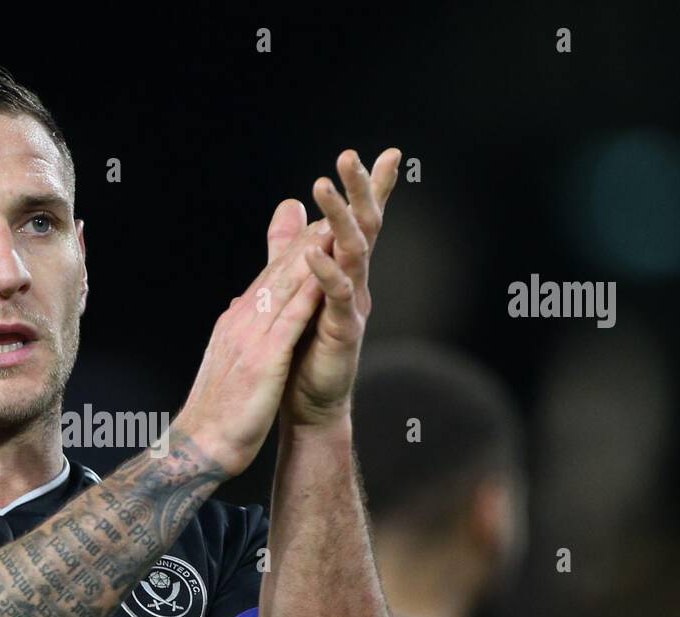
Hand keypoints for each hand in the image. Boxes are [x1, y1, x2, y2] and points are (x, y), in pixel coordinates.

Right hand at [175, 213, 333, 475]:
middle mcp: (241, 322)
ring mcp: (250, 338)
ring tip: (335, 224)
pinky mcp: (263, 359)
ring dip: (310, 254)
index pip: (268, 279)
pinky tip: (327, 274)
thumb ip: (240, 334)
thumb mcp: (230, 364)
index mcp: (235, 323)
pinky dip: (308, 293)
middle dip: (306, 239)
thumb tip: (241, 308)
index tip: (317, 224)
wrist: (200, 446)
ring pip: (284, 286)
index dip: (294, 250)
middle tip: (333, 206)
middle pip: (277, 272)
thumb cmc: (217, 413)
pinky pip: (290, 320)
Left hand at [277, 148, 400, 427]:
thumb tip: (289, 204)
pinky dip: (325, 272)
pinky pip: (337, 296)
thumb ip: (292, 245)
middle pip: (365, 227)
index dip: (375, 188)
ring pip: (353, 253)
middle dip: (361, 190)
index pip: (362, 221)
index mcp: (346, 270)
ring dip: (339, 218)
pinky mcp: (344, 330)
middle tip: (350, 155)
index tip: (390, 152)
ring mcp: (353, 305)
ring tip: (323, 186)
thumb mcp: (294, 284)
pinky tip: (314, 252)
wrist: (305, 401)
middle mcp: (356, 282)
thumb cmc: (303, 345)